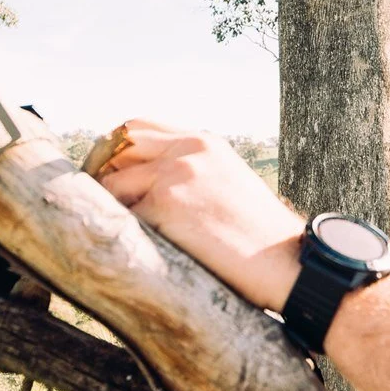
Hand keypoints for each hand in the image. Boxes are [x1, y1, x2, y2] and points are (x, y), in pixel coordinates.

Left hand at [92, 120, 305, 311]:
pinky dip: (129, 237)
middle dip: (104, 172)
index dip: (116, 151)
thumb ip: (189, 169)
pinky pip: (125, 219)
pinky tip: (147, 252)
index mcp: (203, 141)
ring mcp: (174, 174)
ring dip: (116, 211)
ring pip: (112, 186)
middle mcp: (187, 150)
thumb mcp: (226, 181)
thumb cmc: (258, 234)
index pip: (137, 127)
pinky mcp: (165, 205)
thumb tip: (142, 179)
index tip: (111, 175)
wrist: (285, 263)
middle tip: (104, 203)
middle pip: (118, 145)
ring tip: (133, 235)